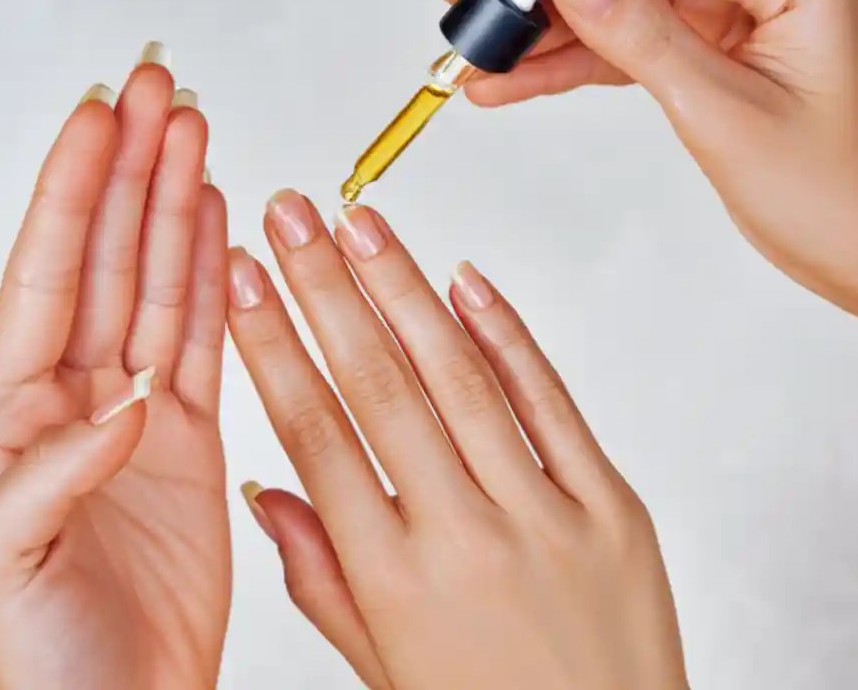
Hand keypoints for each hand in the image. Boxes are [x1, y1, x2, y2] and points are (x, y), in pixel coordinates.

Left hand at [0, 48, 230, 689]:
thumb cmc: (44, 655)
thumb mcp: (1, 564)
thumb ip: (49, 471)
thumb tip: (117, 399)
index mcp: (8, 420)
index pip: (44, 281)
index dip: (71, 197)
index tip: (96, 125)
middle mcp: (70, 403)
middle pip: (104, 262)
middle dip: (128, 175)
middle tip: (153, 97)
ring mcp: (133, 416)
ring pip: (157, 286)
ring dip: (174, 209)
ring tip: (190, 136)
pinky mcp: (188, 440)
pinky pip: (201, 339)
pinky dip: (211, 277)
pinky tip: (214, 224)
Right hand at [229, 190, 686, 688]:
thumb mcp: (380, 664)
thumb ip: (320, 576)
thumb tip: (268, 492)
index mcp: (392, 579)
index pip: (315, 433)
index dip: (272, 344)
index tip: (245, 280)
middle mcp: (463, 538)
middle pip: (377, 385)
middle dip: (324, 286)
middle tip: (291, 212)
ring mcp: (545, 517)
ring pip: (458, 377)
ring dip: (402, 287)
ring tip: (360, 221)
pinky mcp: (612, 508)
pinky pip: (551, 403)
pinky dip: (506, 335)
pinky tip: (462, 280)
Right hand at [451, 0, 857, 328]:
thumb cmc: (846, 191)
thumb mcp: (727, 113)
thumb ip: (644, 39)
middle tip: (475, 9)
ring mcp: (731, 16)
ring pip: (617, 4)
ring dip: (545, 34)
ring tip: (478, 58)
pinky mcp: (707, 55)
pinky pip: (623, 49)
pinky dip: (569, 67)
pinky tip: (511, 81)